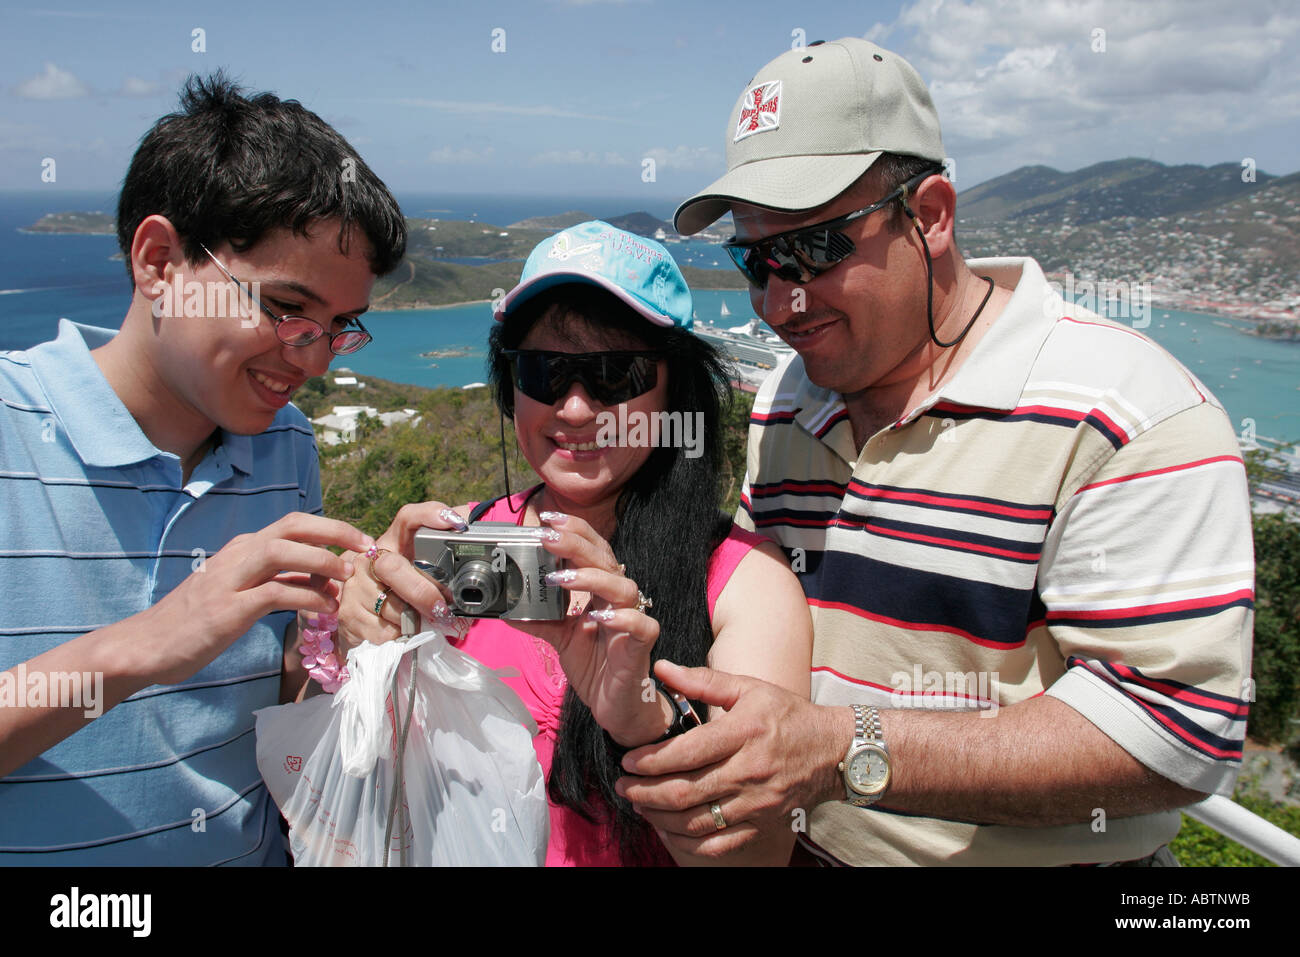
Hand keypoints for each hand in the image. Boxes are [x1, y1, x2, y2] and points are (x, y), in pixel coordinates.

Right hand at [142, 513, 374, 685]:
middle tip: (366, 547)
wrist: (148, 646)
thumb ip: (280, 581)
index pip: (294, 523)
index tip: (361, 542)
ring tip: (347, 575)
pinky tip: (325, 607)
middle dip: (334, 531)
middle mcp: (237, 555)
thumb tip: (324, 581)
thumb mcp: (242, 592)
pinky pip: (274, 592)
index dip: (332, 528)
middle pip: (293, 525)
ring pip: (282, 550)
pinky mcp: (227, 609)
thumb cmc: (197, 621)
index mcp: (243, 549)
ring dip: (321, 559)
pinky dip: (305, 596)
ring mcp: (230, 580)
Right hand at [335, 502, 461, 652]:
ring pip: (390, 605)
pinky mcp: (348, 613)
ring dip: (413, 620)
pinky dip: (400, 636)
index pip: (409, 517)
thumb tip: (471, 526)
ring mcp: (356, 585)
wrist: (362, 615)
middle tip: (442, 608)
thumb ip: (446, 549)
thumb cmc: (403, 587)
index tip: (457, 523)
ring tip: (421, 621)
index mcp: (394, 542)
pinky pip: (382, 630)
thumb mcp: (422, 566)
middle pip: (392, 568)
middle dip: (421, 592)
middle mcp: (371, 558)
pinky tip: (403, 631)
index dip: (431, 515)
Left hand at [514, 511, 670, 747]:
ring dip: (592, 578)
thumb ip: (538, 620)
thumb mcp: (560, 638)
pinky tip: (599, 616)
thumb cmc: (595, 667)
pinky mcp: (642, 645)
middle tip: (548, 536)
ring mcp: (633, 620)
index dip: (574, 530)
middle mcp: (618, 599)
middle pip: (605, 560)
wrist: (616, 706)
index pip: (592, 550)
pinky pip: (641, 624)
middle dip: (576, 544)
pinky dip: (622, 617)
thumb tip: (506, 607)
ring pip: (623, 586)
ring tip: (561, 579)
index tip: (548, 519)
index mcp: (601, 591)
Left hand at [615, 660, 848, 858]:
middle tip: (622, 785)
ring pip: (696, 821)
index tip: (628, 760)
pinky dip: (687, 842)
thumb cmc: (787, 715)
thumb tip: (661, 668)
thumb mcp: (749, 687)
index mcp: (744, 732)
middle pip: (685, 791)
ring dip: (659, 817)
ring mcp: (755, 803)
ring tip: (639, 804)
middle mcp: (749, 771)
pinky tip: (668, 831)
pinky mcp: (761, 825)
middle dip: (645, 791)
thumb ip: (703, 679)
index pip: (688, 752)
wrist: (832, 751)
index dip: (652, 759)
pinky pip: (717, 844)